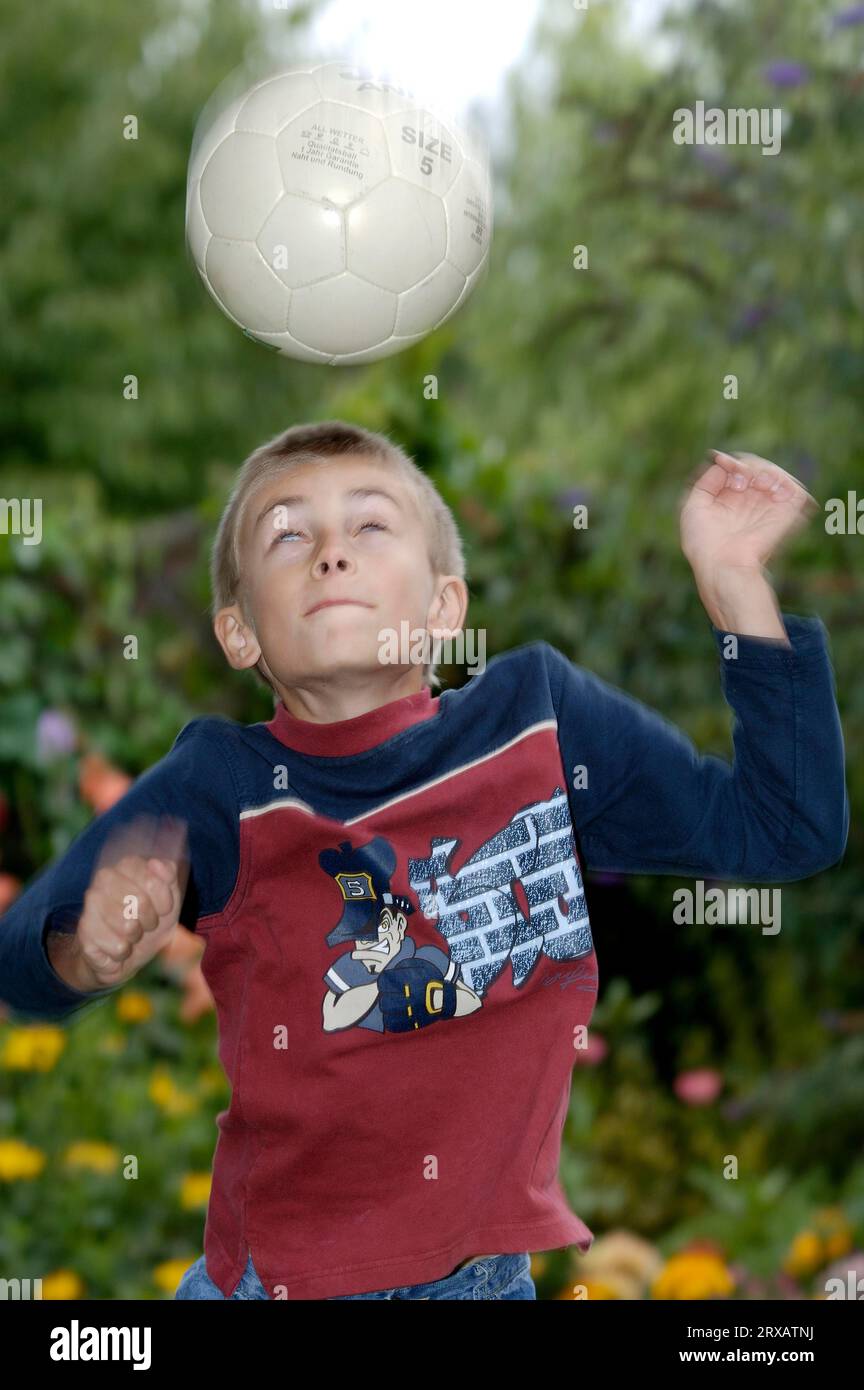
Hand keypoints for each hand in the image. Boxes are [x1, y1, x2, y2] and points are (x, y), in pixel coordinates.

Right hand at [59, 814, 189, 992]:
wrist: (119, 955)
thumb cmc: (149, 922)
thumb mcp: (169, 899)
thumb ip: (171, 875)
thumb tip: (168, 856)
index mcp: (127, 865)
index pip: (152, 868)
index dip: (164, 889)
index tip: (165, 900)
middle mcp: (104, 880)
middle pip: (142, 897)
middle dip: (153, 915)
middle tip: (149, 922)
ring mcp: (91, 906)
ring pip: (129, 924)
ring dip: (138, 935)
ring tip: (134, 935)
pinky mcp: (85, 933)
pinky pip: (116, 946)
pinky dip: (123, 952)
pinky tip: (119, 949)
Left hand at [680, 450, 817, 576]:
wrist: (723, 564)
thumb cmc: (704, 543)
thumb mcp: (693, 507)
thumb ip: (706, 482)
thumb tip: (724, 463)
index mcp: (731, 502)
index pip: (738, 470)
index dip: (731, 462)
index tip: (721, 460)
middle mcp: (751, 504)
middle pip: (757, 468)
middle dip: (746, 465)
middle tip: (737, 478)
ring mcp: (770, 508)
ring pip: (775, 474)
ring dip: (763, 470)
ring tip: (752, 483)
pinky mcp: (787, 514)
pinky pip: (795, 488)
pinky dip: (781, 479)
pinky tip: (765, 486)